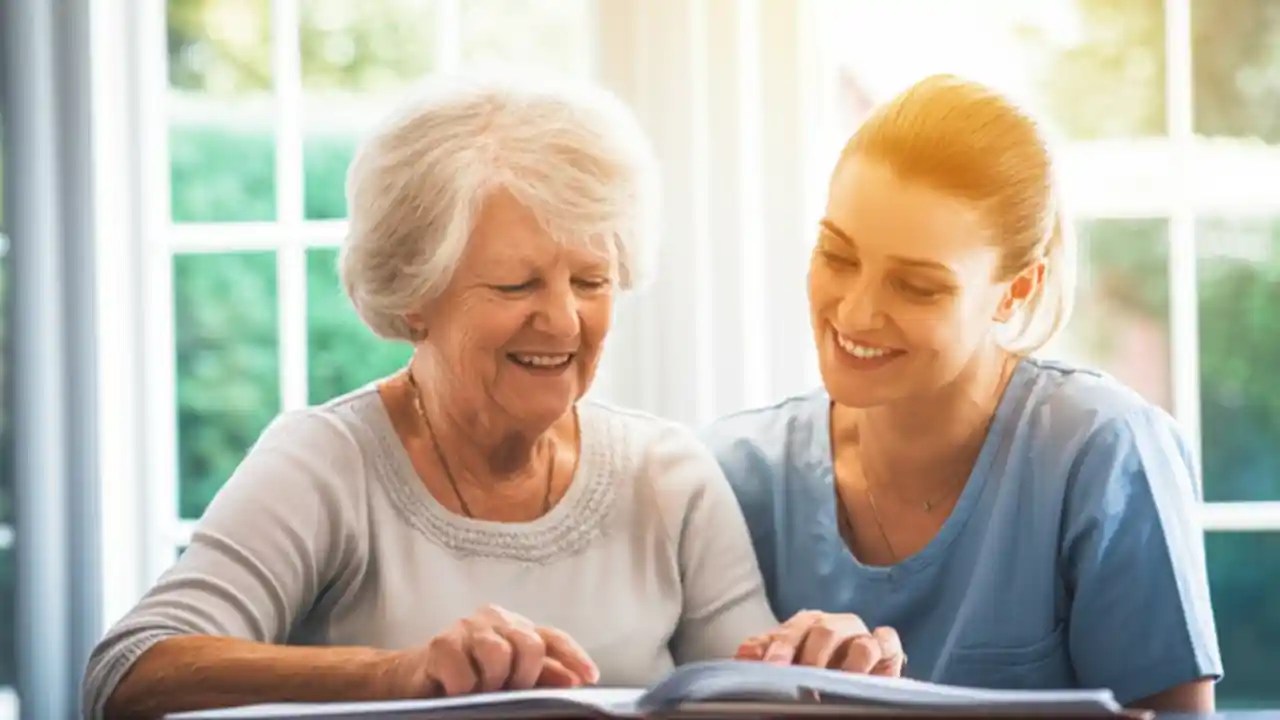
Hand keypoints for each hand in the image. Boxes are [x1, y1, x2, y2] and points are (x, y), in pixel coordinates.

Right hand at [377, 604, 599, 697]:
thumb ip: (540, 676)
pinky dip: (464, 690)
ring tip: (480, 690)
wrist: (411, 678)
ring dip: (492, 682)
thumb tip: (573, 680)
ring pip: (498, 654)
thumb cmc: (466, 677)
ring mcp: (467, 628)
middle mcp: (494, 619)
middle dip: (525, 676)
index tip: (590, 678)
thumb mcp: (507, 677)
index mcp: (515, 627)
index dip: (574, 656)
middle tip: (509, 691)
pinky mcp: (440, 644)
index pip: (552, 637)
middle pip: (529, 644)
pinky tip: (456, 691)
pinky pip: (464, 674)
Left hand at [735, 610, 904, 676]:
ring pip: (858, 639)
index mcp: (807, 625)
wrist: (846, 683)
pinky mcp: (887, 649)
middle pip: (823, 630)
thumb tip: (744, 655)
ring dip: (847, 663)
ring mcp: (863, 636)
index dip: (780, 647)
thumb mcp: (786, 663)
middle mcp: (835, 626)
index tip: (769, 667)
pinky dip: (878, 651)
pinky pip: (886, 641)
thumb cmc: (813, 670)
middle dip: (809, 655)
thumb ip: (766, 655)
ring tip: (832, 685)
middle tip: (799, 678)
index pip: (792, 630)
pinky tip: (862, 675)